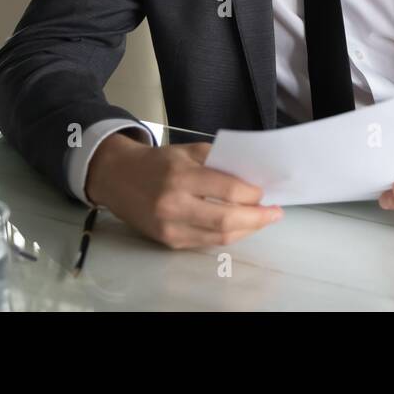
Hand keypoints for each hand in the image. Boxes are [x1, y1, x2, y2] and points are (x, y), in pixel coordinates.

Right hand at [85, 133, 282, 249]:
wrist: (118, 178)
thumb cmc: (158, 161)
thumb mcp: (188, 151)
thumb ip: (219, 162)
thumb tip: (253, 178)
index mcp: (181, 177)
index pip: (228, 190)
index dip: (253, 194)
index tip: (265, 191)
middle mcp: (174, 205)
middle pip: (226, 220)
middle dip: (257, 218)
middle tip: (275, 212)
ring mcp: (170, 228)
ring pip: (218, 237)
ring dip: (246, 230)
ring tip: (262, 220)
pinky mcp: (168, 241)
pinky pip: (206, 242)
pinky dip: (227, 236)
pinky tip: (240, 226)